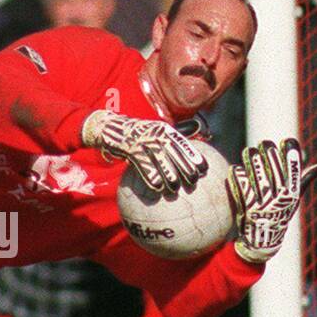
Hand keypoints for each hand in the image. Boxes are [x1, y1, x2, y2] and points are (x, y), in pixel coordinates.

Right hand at [83, 109, 206, 192]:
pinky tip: (157, 187)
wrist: (112, 128)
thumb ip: (174, 135)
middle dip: (185, 167)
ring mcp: (143, 141)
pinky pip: (143, 165)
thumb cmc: (138, 133)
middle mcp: (156, 133)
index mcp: (165, 130)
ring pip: (159, 160)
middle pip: (174, 152)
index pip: (183, 144)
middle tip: (193, 182)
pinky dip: (150, 176)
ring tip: (175, 189)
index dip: (194, 157)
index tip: (204, 170)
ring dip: (168, 175)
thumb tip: (196, 131)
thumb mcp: (156, 130)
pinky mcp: (130, 149)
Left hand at [226, 138, 316, 263]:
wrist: (262, 240)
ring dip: (251, 158)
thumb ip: (302, 182)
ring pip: (256, 171)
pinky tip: (236, 169)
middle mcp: (279, 197)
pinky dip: (237, 174)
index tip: (286, 141)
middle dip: (268, 150)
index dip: (291, 151)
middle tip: (264, 144)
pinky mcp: (246, 205)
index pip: (294, 167)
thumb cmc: (279, 216)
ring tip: (249, 152)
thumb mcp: (293, 201)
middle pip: (273, 164)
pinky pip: (240, 183)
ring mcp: (263, 201)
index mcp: (292, 194)